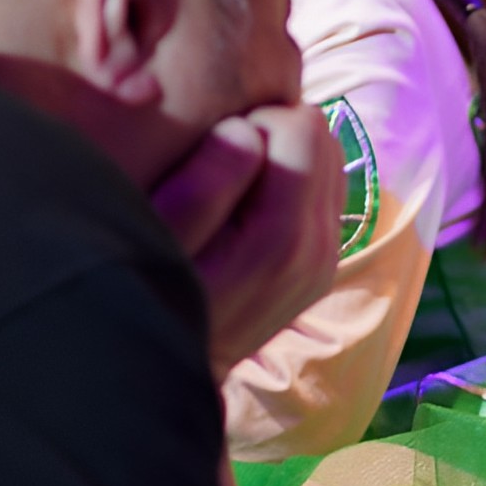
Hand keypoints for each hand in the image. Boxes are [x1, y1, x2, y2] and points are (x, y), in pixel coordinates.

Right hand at [154, 103, 341, 371]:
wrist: (174, 366)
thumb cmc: (156, 288)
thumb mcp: (166, 232)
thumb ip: (209, 179)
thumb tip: (246, 130)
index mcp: (284, 233)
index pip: (301, 124)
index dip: (254, 119)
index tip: (213, 148)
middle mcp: (318, 246)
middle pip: (322, 138)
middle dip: (275, 133)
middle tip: (222, 162)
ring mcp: (325, 258)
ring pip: (328, 160)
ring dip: (285, 156)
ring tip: (236, 184)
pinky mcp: (322, 265)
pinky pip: (326, 190)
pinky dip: (294, 181)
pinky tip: (252, 203)